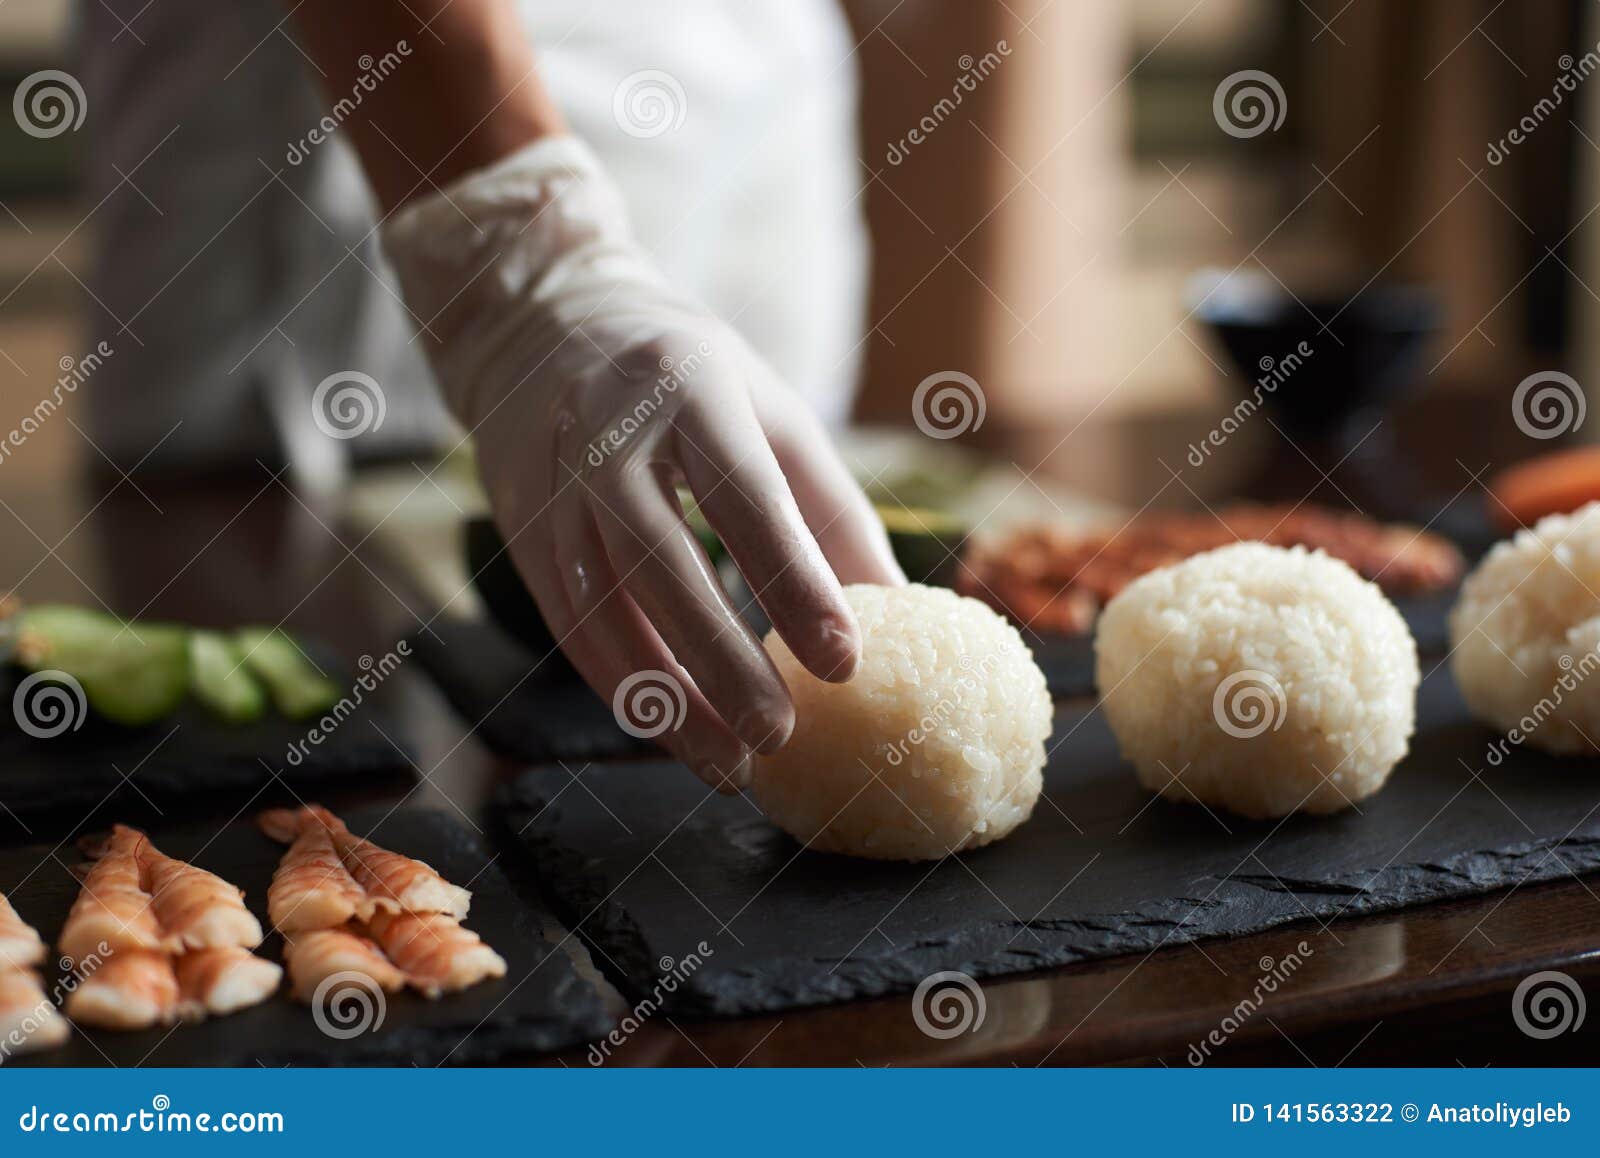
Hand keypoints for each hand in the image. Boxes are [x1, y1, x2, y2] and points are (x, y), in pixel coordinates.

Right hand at [384, 138, 903, 790]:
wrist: (544, 331)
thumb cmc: (688, 381)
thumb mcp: (769, 412)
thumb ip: (830, 509)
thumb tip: (898, 615)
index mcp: (691, 390)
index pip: (745, 495)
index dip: (795, 582)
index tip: (846, 663)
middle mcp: (609, 435)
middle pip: (660, 561)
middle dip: (721, 660)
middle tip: (779, 736)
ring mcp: (554, 486)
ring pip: (602, 610)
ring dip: (666, 698)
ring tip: (732, 766)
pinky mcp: (523, 532)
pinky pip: (570, 626)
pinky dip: (622, 688)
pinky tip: (673, 730)